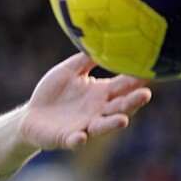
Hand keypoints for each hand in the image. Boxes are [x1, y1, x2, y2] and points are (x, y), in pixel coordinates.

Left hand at [19, 52, 151, 150]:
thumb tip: (101, 40)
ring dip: (113, 124)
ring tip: (123, 121)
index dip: (136, 80)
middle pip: (120, 107)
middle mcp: (98, 111)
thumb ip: (85, 59)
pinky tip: (81, 137)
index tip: (149, 71)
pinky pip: (74, 140)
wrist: (31, 116)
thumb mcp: (69, 71)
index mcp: (101, 93)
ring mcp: (84, 126)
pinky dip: (77, 140)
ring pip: (103, 127)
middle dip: (133, 102)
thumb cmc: (53, 92)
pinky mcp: (67, 138)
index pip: (123, 86)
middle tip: (146, 94)